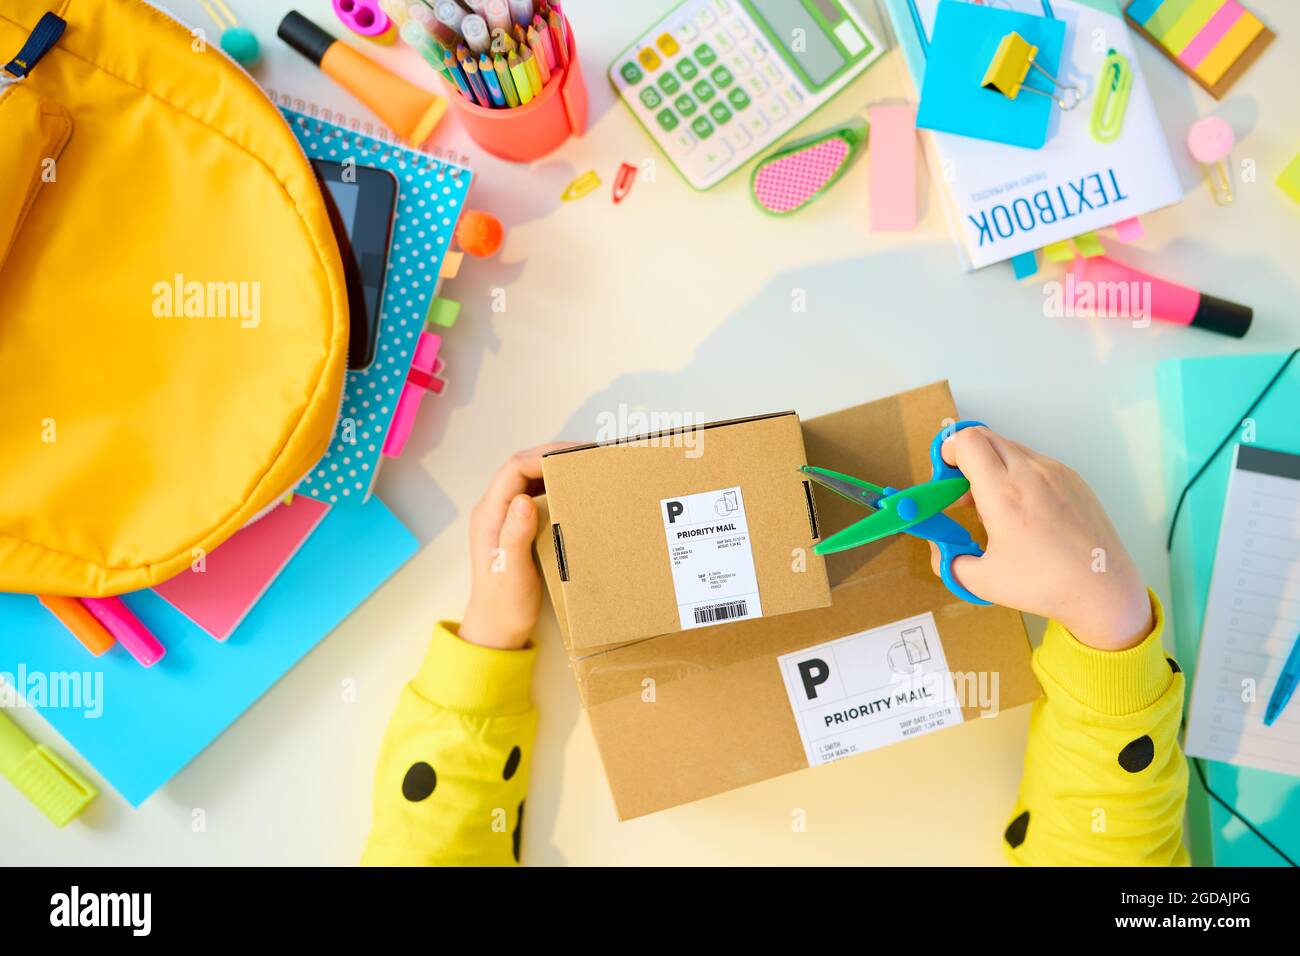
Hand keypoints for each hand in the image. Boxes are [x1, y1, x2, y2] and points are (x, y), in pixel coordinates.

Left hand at [459, 443, 576, 650]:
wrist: (496, 628)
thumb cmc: (503, 604)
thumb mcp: (512, 573)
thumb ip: (515, 535)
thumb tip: (525, 499)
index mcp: (489, 516)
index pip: (514, 470)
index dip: (543, 456)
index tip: (574, 455)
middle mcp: (493, 510)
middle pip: (521, 466)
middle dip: (552, 454)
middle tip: (587, 452)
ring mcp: (503, 516)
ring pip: (527, 476)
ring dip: (553, 465)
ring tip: (584, 463)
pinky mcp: (515, 525)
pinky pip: (533, 492)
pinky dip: (553, 483)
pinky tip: (573, 487)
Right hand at [930, 427, 1152, 651]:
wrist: (1103, 589)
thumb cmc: (1046, 585)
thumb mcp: (982, 580)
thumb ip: (946, 560)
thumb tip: (937, 545)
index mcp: (1004, 494)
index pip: (966, 441)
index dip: (947, 453)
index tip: (944, 478)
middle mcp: (1031, 473)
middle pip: (985, 437)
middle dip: (965, 458)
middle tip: (962, 492)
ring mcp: (1056, 472)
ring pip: (1010, 448)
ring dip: (992, 467)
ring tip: (994, 507)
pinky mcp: (1073, 478)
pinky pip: (1034, 462)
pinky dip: (1018, 475)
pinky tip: (1024, 511)